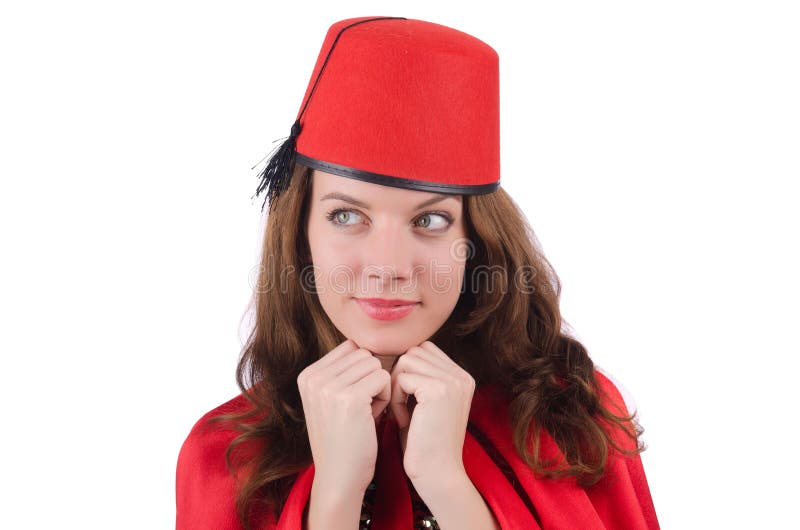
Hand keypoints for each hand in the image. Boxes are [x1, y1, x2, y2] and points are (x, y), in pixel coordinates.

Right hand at [297, 339, 391, 496]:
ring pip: (375, 364)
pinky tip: (372, 418)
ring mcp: (329, 386)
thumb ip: (342, 371)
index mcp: (307, 374)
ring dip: (379, 388)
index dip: (361, 372)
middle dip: (371, 379)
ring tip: (366, 413)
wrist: (339, 478)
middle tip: (363, 408)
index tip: (355, 399)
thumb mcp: (331, 399)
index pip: (350, 348)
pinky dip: (385, 397)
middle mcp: (313, 377)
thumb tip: (365, 343)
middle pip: (363, 354)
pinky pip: (384, 378)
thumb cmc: (344, 438)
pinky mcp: (349, 398)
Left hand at [388, 341, 475, 485]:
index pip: (424, 351)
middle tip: (400, 406)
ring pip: (406, 360)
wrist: (438, 475)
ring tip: (401, 413)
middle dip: (400, 376)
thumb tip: (393, 357)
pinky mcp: (438, 389)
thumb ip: (418, 378)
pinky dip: (395, 398)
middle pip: (415, 351)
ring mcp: (452, 381)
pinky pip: (402, 378)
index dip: (407, 371)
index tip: (405, 400)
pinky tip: (403, 421)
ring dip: (396, 386)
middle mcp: (461, 376)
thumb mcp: (424, 405)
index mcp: (462, 378)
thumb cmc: (424, 444)